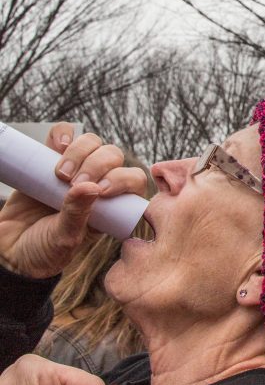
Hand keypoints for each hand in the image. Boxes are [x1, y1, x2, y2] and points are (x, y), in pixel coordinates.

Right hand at [0, 123, 146, 278]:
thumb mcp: (64, 239)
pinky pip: (63, 135)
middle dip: (96, 164)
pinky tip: (57, 145)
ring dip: (80, 151)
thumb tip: (93, 186)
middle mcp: (96, 183)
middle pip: (112, 155)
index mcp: (111, 205)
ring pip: (92, 142)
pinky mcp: (50, 159)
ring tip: (60, 174)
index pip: (133, 180)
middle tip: (73, 184)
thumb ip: (77, 215)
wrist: (10, 249)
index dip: (122, 179)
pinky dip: (63, 133)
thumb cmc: (44, 250)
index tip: (101, 192)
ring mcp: (75, 169)